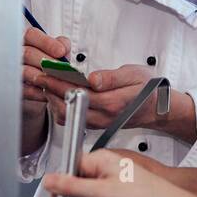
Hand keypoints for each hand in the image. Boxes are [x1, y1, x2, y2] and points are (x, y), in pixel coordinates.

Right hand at [22, 25, 69, 109]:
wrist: (42, 81)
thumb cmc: (48, 61)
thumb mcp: (56, 49)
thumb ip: (61, 44)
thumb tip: (63, 47)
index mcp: (26, 40)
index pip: (31, 35)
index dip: (47, 43)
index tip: (60, 52)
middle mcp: (17, 52)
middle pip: (28, 53)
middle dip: (47, 62)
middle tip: (61, 69)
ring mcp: (13, 69)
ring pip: (25, 71)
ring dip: (43, 77)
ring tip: (56, 80)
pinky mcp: (15, 86)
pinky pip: (24, 89)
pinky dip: (38, 92)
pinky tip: (48, 92)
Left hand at [42, 65, 192, 142]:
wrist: (157, 109)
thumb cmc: (148, 90)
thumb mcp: (136, 75)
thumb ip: (113, 77)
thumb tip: (93, 78)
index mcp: (113, 103)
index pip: (79, 93)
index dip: (60, 82)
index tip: (48, 72)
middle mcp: (104, 116)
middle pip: (69, 105)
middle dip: (51, 90)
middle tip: (39, 75)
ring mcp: (99, 123)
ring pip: (68, 115)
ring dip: (54, 99)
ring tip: (46, 83)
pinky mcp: (96, 124)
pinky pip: (73, 119)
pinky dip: (61, 107)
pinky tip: (57, 94)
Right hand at [45, 150, 177, 196]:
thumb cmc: (142, 196)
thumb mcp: (99, 193)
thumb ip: (70, 187)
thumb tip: (48, 180)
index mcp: (99, 158)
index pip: (68, 169)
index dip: (63, 189)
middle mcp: (106, 164)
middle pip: (78, 183)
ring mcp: (113, 176)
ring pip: (89, 194)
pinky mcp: (120, 188)